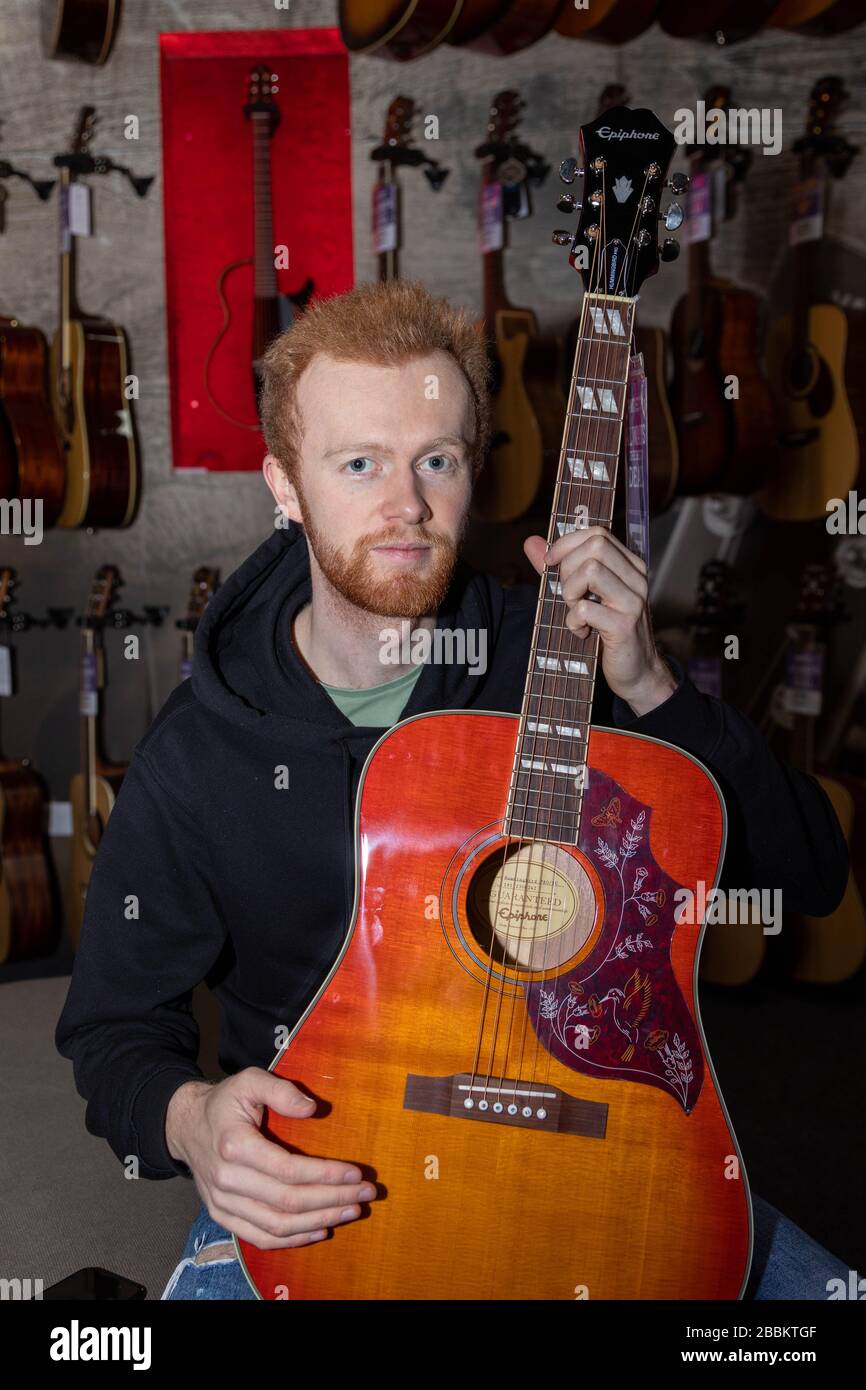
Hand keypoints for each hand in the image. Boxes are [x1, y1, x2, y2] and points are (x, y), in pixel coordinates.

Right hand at [165, 1070, 377, 1250]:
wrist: (185, 1125)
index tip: (356, 1173)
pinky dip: (292, 1239)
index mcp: (234, 1145)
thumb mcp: (249, 1080)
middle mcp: (227, 1179)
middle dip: (332, 1199)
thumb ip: (280, 1090)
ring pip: (276, 1225)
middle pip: (287, 1201)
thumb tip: (313, 1109)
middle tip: (365, 1194)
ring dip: (319, 1222)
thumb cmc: (224, 1101)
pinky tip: (320, 1230)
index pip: (288, 1169)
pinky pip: (260, 1237)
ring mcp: (222, 1202)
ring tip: (351, 1211)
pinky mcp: (222, 1216)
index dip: (325, 1174)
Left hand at [523, 526, 676, 715]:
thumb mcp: (584, 595)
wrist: (637, 672)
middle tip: (569, 595)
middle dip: (568, 568)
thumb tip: (531, 542)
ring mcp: (633, 601)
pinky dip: (573, 621)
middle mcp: (636, 578)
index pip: (598, 534)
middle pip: (595, 547)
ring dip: (570, 593)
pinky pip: (585, 608)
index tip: (550, 561)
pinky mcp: (624, 625)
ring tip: (575, 612)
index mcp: (630, 566)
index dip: (567, 543)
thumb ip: (558, 568)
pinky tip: (581, 632)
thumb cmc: (607, 632)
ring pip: (591, 571)